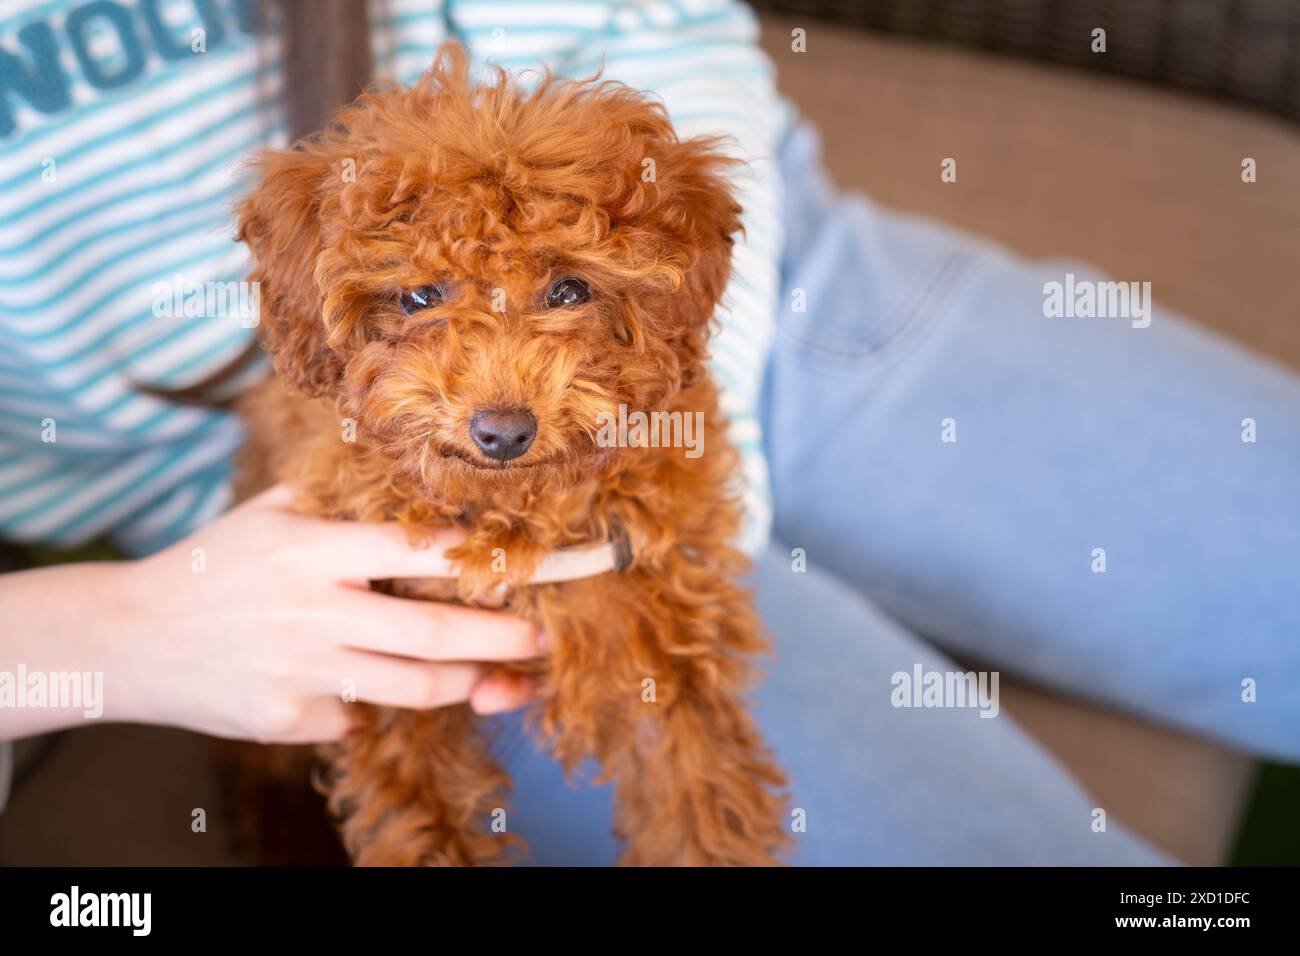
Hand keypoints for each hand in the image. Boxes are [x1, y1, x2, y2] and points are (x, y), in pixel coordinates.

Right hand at [0, 485, 545, 742]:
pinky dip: (377, 703)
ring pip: (414, 686)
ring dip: (469, 683)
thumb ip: (340, 503)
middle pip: (436, 630)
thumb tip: (424, 489)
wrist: (130, 639)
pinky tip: (378, 687)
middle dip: (504, 636)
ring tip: (504, 677)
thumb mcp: (270, 515)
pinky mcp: (290, 721)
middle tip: (546, 637)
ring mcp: (303, 671)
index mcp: (313, 549)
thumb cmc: (215, 566)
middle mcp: (314, 611)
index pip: (418, 552)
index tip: (535, 561)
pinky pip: (360, 716)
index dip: (484, 559)